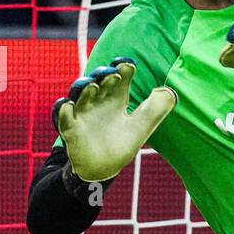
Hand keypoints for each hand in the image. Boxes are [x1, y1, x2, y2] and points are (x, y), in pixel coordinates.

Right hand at [53, 57, 176, 181]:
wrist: (102, 168)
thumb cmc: (121, 144)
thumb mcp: (141, 127)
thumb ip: (155, 110)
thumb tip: (169, 92)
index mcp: (116, 99)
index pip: (119, 78)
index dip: (123, 69)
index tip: (129, 65)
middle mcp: (98, 102)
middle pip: (98, 81)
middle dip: (104, 76)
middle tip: (115, 74)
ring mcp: (82, 114)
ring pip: (79, 94)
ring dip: (84, 88)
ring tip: (93, 85)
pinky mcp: (71, 129)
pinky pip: (63, 117)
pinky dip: (64, 111)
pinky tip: (69, 106)